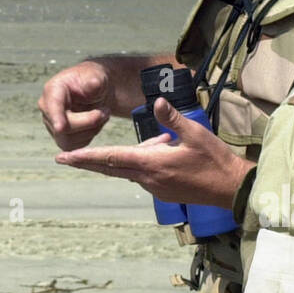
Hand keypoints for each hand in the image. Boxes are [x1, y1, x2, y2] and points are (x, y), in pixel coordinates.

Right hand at [38, 61, 113, 149]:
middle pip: (64, 128)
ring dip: (92, 129)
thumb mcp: (97, 76)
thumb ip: (95, 81)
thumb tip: (93, 84)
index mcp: (53, 90)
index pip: (53, 105)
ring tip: (103, 114)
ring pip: (70, 140)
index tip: (60, 127)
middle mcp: (48, 109)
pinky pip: (76, 146)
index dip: (56, 117)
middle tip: (106, 111)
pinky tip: (96, 122)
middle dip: (89, 122)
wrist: (95, 91)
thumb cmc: (94, 80)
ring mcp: (52, 125)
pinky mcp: (61, 138)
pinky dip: (90, 135)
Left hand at [56, 98, 249, 206]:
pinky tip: (168, 148)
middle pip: (110, 167)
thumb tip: (155, 101)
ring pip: (130, 167)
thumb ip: (172, 118)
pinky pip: (142, 173)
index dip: (85, 157)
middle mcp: (147, 178)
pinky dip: (144, 160)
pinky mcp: (162, 191)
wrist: (231, 190)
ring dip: (134, 154)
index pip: (110, 158)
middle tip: (62, 158)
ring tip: (169, 142)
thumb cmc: (215, 161)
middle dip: (86, 161)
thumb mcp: (195, 134)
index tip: (63, 157)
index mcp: (151, 163)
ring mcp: (154, 187)